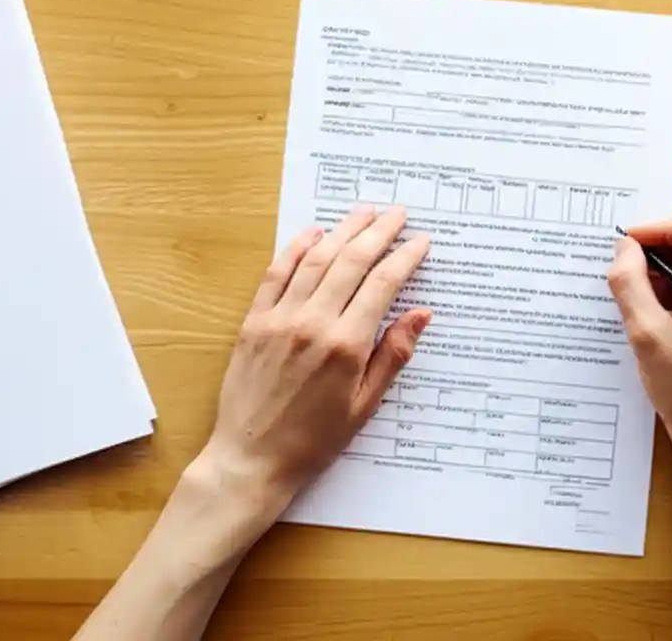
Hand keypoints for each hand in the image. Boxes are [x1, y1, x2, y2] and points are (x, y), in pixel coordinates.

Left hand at [206, 205, 430, 501]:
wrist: (251, 459)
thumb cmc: (313, 442)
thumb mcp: (364, 406)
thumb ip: (392, 355)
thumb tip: (420, 314)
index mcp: (345, 346)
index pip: (382, 285)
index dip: (404, 258)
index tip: (420, 242)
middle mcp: (312, 324)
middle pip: (351, 262)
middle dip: (378, 232)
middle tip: (397, 214)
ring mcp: (279, 319)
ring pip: (316, 259)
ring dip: (342, 230)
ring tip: (363, 212)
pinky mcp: (253, 322)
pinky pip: (276, 274)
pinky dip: (296, 248)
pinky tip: (313, 233)